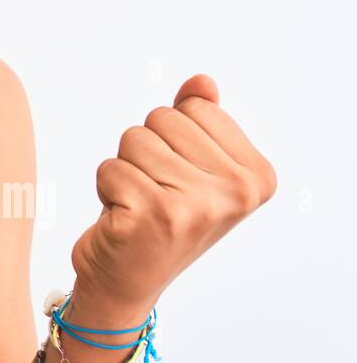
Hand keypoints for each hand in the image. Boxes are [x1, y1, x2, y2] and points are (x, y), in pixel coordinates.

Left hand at [69, 74, 276, 313]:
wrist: (127, 280)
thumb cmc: (159, 217)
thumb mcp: (191, 167)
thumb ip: (199, 120)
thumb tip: (202, 82)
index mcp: (255, 176)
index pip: (196, 106)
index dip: (173, 135)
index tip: (179, 176)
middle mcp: (235, 192)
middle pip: (161, 118)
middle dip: (146, 150)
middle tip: (154, 191)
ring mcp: (195, 205)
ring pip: (133, 139)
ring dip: (125, 169)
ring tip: (138, 203)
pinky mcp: (152, 216)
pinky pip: (109, 167)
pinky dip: (106, 188)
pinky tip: (122, 218)